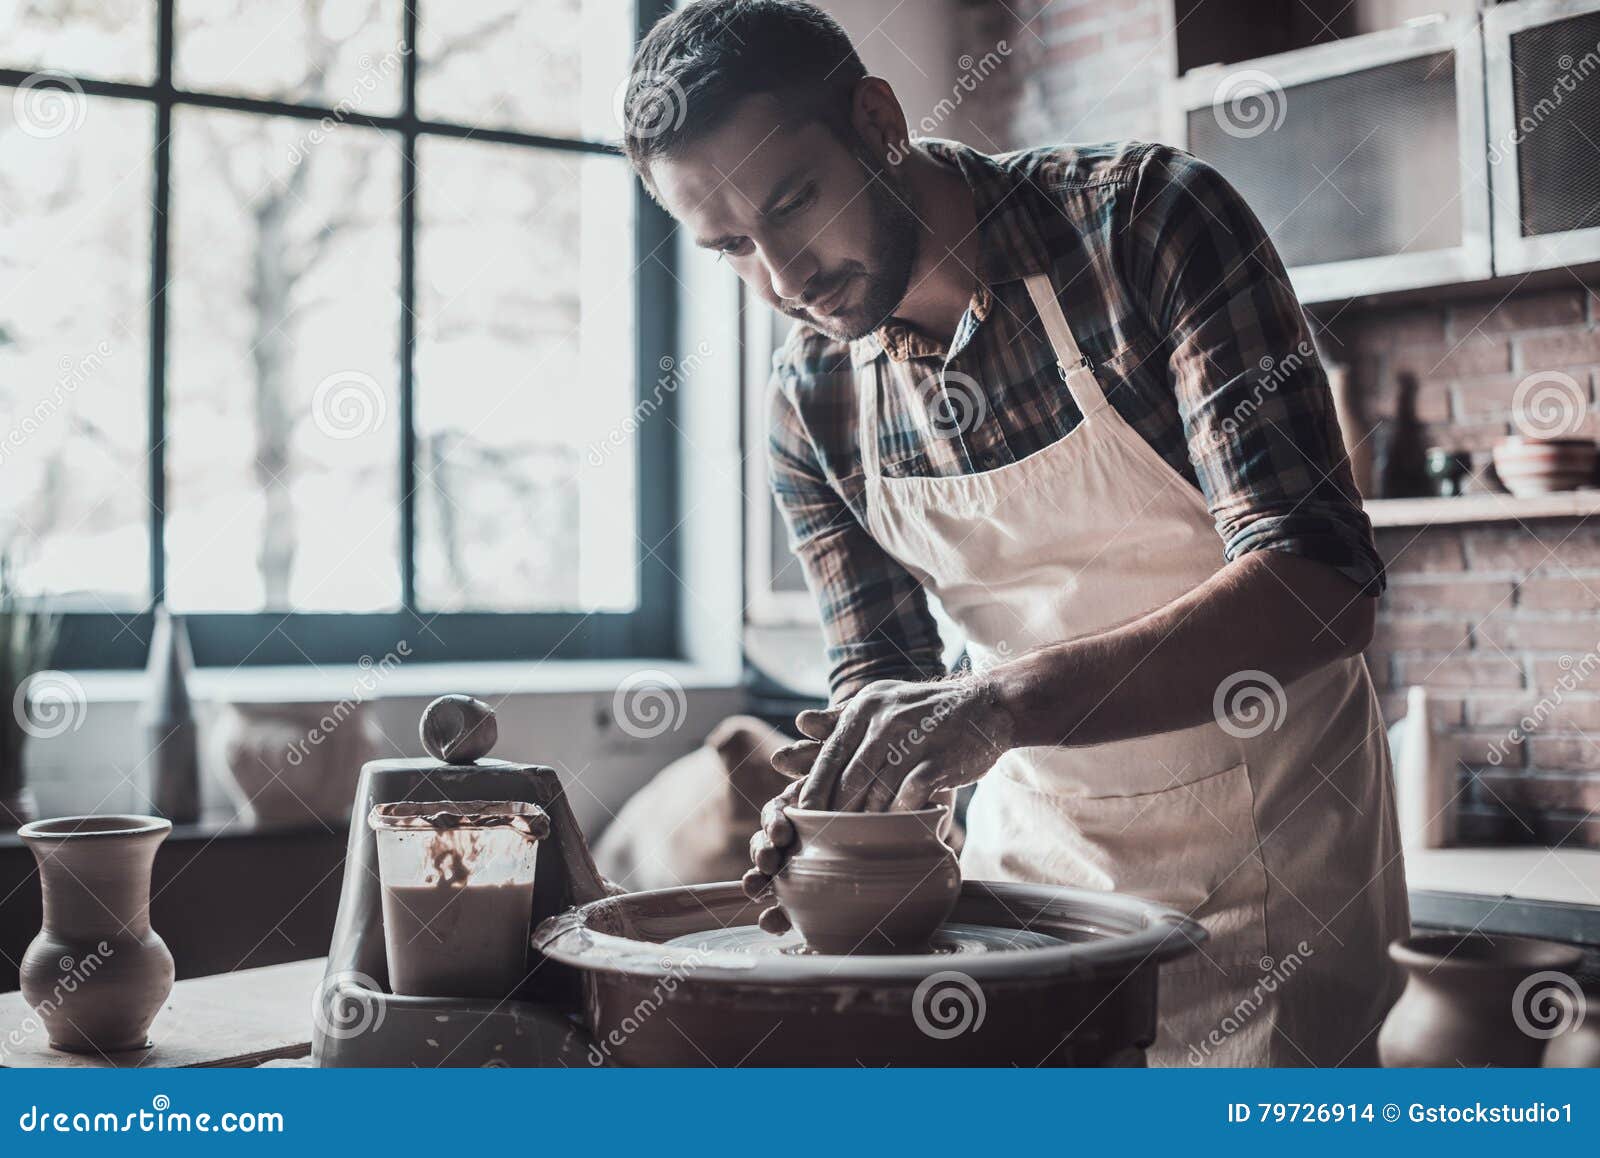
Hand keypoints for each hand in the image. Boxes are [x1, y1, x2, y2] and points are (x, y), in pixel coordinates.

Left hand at [740, 676, 1012, 932]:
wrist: (988, 706)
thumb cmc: (927, 712)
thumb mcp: (883, 703)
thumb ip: (842, 717)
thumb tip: (799, 724)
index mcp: (865, 706)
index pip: (829, 754)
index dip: (812, 788)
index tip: (798, 816)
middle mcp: (885, 719)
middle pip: (848, 777)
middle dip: (833, 811)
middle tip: (820, 839)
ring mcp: (913, 738)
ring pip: (875, 791)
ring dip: (863, 820)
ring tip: (851, 843)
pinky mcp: (938, 760)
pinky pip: (908, 797)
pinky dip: (898, 816)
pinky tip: (893, 831)